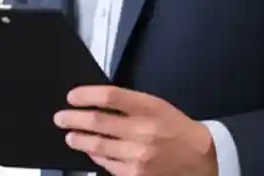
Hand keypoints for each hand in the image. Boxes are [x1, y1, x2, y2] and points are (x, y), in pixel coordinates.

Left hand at [54, 85, 217, 175]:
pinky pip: (107, 164)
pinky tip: (91, 151)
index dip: (86, 95)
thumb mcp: (157, 107)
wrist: (203, 160)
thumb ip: (129, 105)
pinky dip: (96, 156)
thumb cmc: (176, 129)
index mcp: (149, 108)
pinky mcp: (136, 175)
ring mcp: (139, 157)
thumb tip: (95, 104)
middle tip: (60, 117)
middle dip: (73, 119)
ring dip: (78, 140)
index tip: (71, 97)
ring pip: (97, 146)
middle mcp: (143, 132)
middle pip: (97, 122)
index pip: (110, 97)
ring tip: (70, 136)